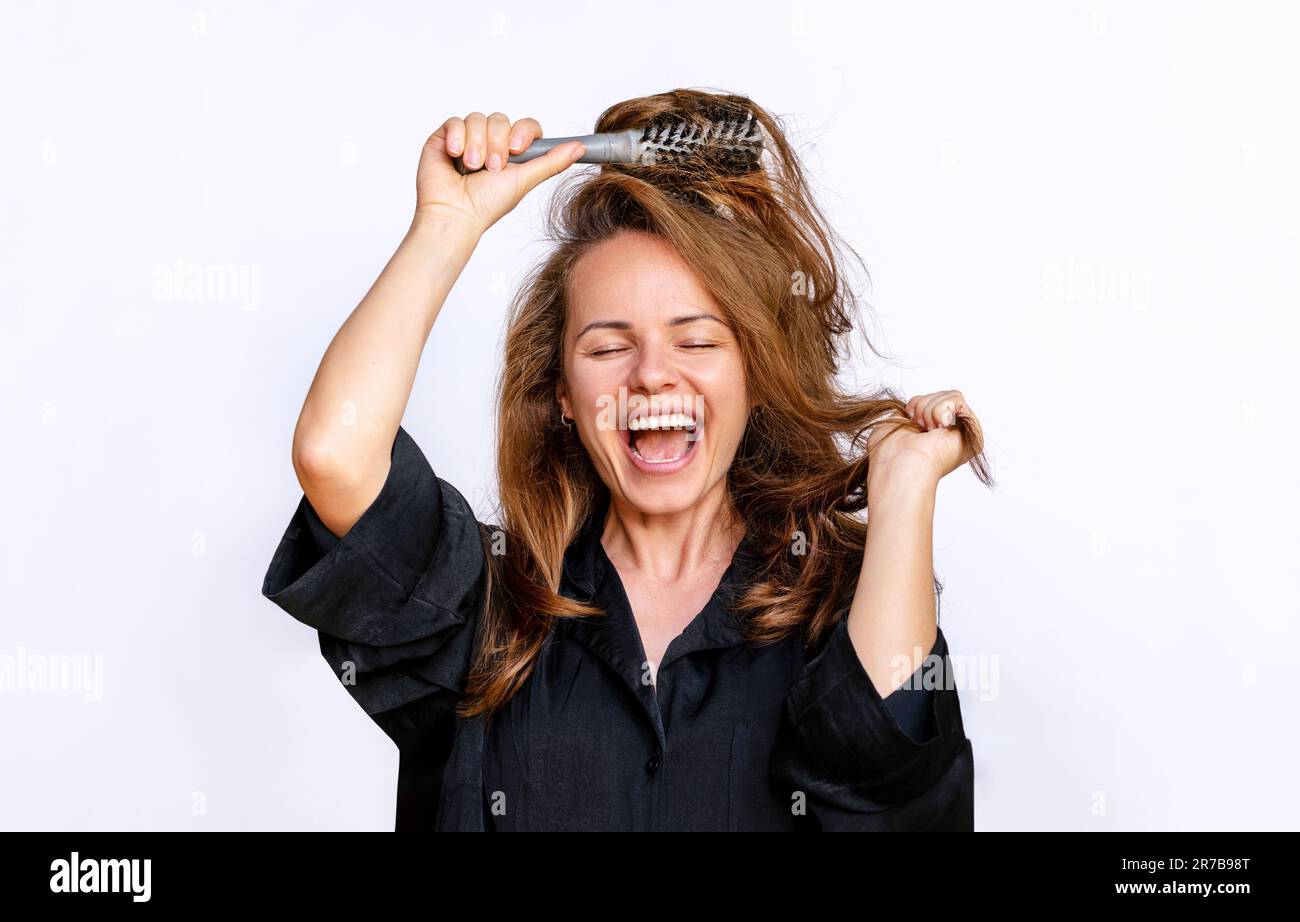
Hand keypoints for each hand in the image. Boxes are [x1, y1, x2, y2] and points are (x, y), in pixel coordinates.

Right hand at [413, 111, 586, 233]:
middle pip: (501, 120)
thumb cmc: (487, 204)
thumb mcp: (525, 181)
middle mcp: (491, 143)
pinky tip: (456, 156)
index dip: (523, 132)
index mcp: (512, 153)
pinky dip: (457, 137)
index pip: (525, 126)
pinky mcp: (445, 137)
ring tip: (471, 167)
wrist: (455, 213)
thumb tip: (579, 147)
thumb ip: (552, 162)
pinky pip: (455, 121)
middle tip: (491, 168)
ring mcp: (468, 139)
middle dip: (497, 144)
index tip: (517, 149)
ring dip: (477, 144)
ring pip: (478, 119)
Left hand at [866, 389, 984, 486]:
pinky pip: (957, 399)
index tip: (909, 419)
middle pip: (940, 396)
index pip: (928, 401)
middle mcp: (949, 436)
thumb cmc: (890, 449)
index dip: (916, 404)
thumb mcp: (895, 420)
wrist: (899, 463)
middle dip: (923, 406)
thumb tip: (914, 405)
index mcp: (931, 435)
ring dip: (930, 410)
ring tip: (927, 432)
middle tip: (919, 429)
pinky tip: (938, 428)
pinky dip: (941, 409)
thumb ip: (910, 410)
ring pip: (950, 396)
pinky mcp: (972, 432)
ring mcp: (962, 435)